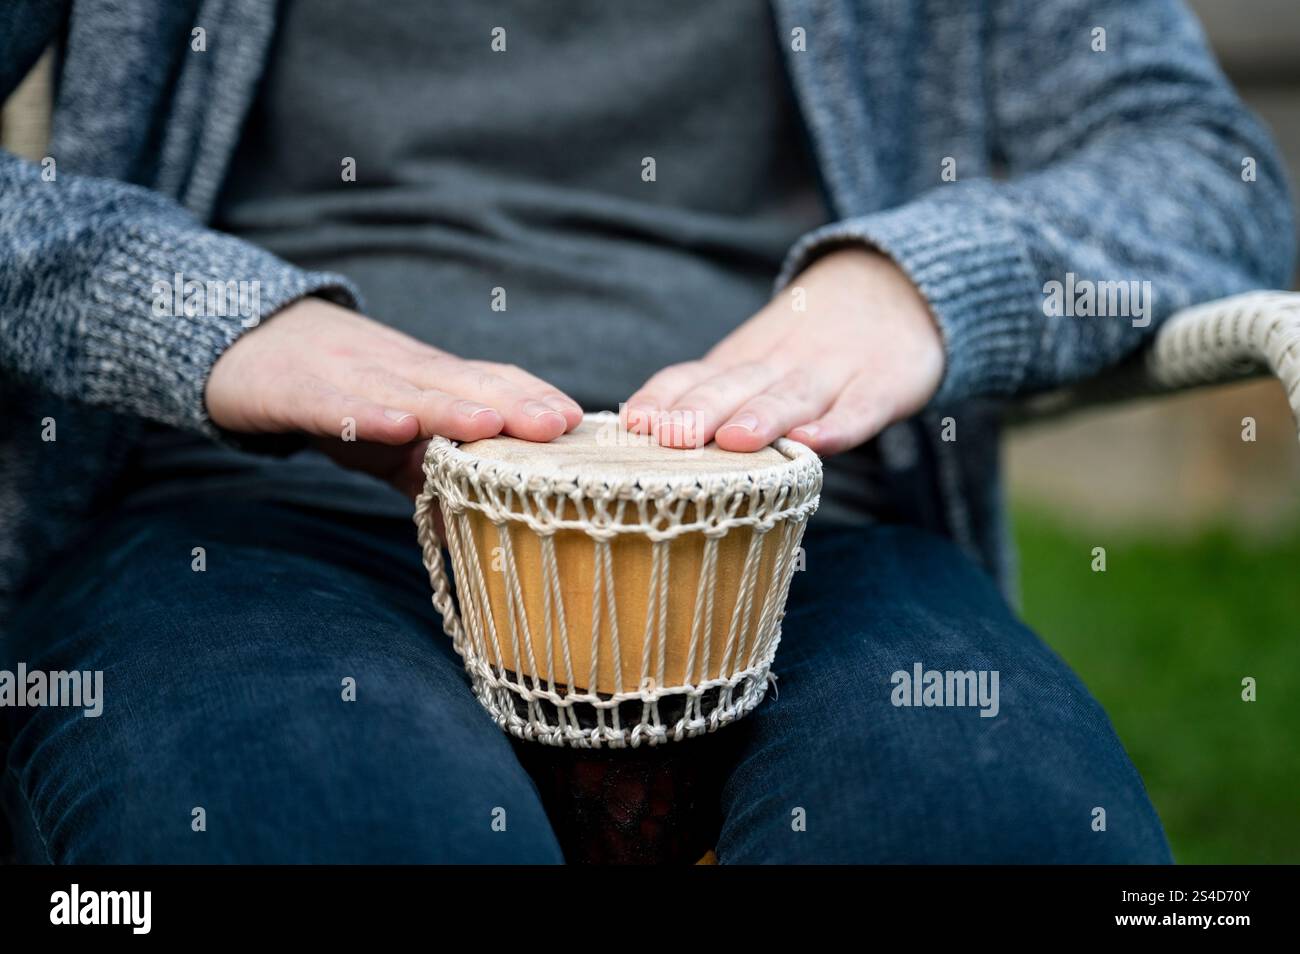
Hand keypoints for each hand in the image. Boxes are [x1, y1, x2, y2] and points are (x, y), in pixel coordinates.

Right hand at [206, 298, 582, 495]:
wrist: (240, 339)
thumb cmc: (331, 393)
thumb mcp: (387, 436)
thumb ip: (428, 473)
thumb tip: (474, 526)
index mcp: (426, 380)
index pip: (489, 381)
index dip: (531, 396)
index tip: (579, 421)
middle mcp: (397, 371)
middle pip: (461, 383)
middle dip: (511, 402)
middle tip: (557, 424)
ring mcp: (347, 376)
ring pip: (406, 392)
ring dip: (450, 408)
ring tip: (491, 425)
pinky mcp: (295, 391)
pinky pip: (334, 404)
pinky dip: (363, 414)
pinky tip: (394, 427)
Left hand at [623, 248, 943, 454]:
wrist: (901, 283)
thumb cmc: (813, 341)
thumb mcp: (760, 357)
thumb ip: (713, 390)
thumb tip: (638, 429)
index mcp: (747, 360)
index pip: (696, 375)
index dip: (665, 398)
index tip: (633, 424)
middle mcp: (784, 363)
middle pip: (738, 386)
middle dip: (701, 411)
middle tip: (670, 437)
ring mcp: (836, 373)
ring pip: (794, 396)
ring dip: (764, 417)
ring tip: (734, 439)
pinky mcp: (885, 384)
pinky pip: (860, 408)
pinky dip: (839, 425)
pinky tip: (813, 443)